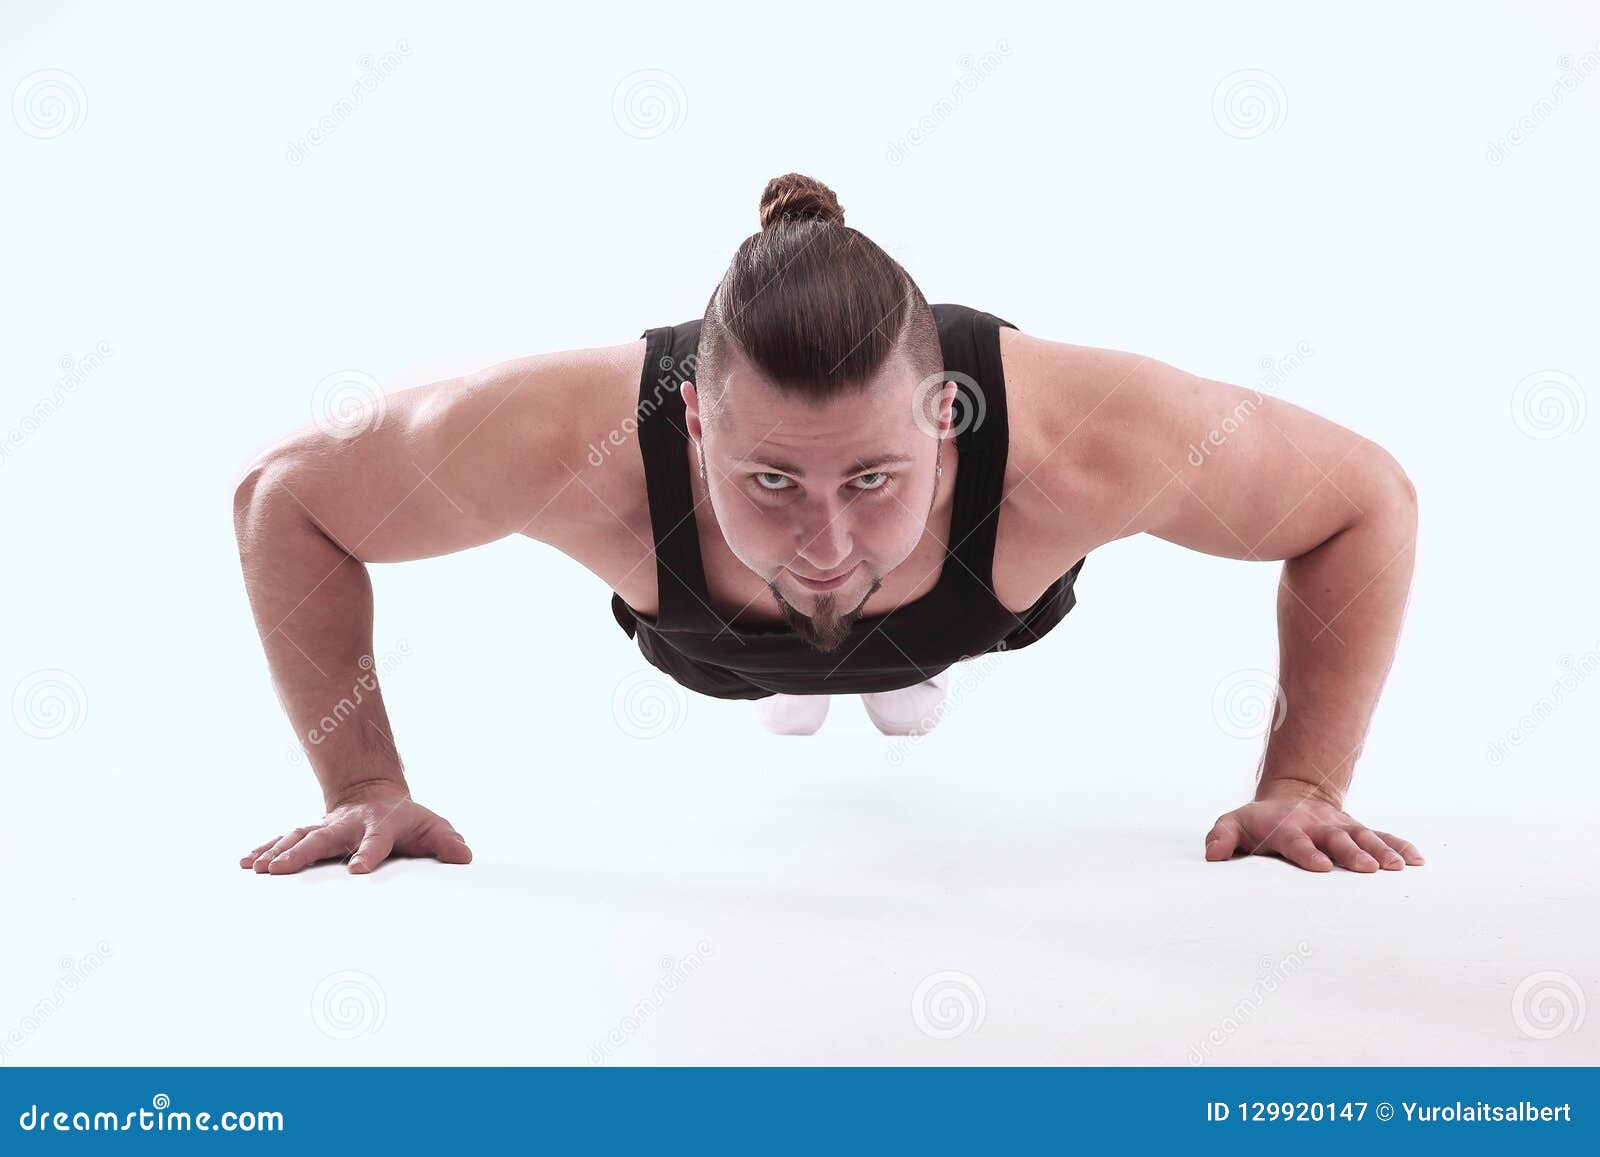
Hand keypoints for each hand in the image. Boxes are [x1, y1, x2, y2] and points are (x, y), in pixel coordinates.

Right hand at [239, 780, 472, 874]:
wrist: (374, 794)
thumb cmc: (406, 819)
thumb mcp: (432, 827)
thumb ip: (447, 841)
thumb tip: (464, 856)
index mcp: (380, 825)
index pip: (375, 841)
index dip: (368, 855)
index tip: (357, 872)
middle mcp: (348, 824)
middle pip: (323, 838)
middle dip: (301, 853)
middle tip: (280, 870)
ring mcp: (325, 826)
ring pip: (298, 836)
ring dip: (277, 851)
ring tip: (257, 868)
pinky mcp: (310, 832)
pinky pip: (284, 840)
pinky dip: (264, 849)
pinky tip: (246, 863)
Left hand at [1204, 784, 1423, 872]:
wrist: (1292, 797)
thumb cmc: (1260, 822)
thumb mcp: (1234, 823)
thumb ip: (1222, 837)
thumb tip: (1213, 855)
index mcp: (1287, 828)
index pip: (1297, 842)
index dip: (1307, 853)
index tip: (1320, 867)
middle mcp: (1318, 827)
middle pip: (1337, 840)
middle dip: (1352, 853)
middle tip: (1368, 868)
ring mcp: (1342, 828)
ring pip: (1365, 838)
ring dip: (1382, 851)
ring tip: (1400, 867)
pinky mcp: (1358, 831)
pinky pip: (1383, 837)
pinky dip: (1400, 846)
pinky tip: (1417, 860)